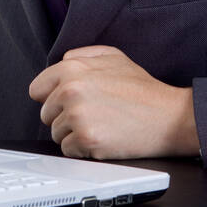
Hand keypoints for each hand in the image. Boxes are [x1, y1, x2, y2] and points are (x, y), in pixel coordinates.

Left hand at [28, 45, 199, 159]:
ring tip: (101, 126)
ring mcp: (77, 116)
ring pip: (56, 134)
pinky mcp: (87, 139)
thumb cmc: (143, 90)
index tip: (68, 104)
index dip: (52, 98)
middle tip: (93, 115)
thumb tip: (62, 61)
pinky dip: (82, 150)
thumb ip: (82, 55)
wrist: (170, 117)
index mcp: (72, 69)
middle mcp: (70, 90)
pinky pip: (68, 150)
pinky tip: (103, 139)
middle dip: (65, 117)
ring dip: (74, 134)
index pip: (37, 89)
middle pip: (46, 114)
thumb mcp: (114, 57)